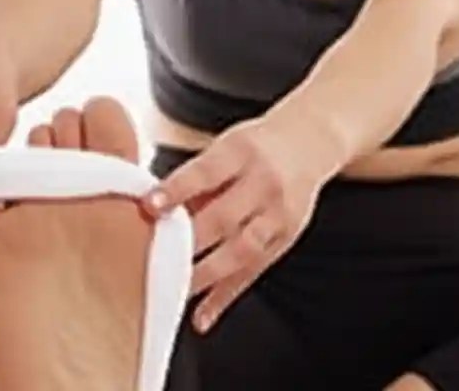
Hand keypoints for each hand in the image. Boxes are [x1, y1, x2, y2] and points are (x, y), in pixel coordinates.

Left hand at [141, 112, 343, 332]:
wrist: (308, 143)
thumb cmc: (252, 148)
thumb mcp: (225, 148)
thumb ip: (194, 178)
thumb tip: (151, 210)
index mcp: (242, 152)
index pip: (206, 172)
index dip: (177, 190)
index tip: (149, 206)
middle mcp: (264, 183)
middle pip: (225, 217)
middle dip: (188, 241)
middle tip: (152, 259)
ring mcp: (278, 215)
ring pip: (241, 250)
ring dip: (206, 275)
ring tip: (174, 292)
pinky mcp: (284, 240)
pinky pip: (252, 272)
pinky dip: (225, 296)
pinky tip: (202, 315)